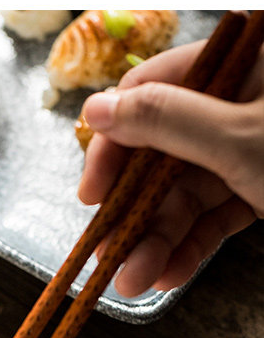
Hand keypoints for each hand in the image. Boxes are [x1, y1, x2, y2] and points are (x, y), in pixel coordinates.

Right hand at [77, 39, 263, 296]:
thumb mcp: (243, 139)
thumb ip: (167, 121)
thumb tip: (98, 109)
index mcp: (247, 56)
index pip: (154, 87)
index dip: (115, 141)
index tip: (90, 190)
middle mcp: (248, 94)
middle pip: (167, 146)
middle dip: (137, 208)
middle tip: (108, 252)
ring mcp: (258, 140)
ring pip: (191, 186)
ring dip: (159, 238)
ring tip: (133, 281)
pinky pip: (222, 210)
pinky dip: (195, 243)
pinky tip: (166, 274)